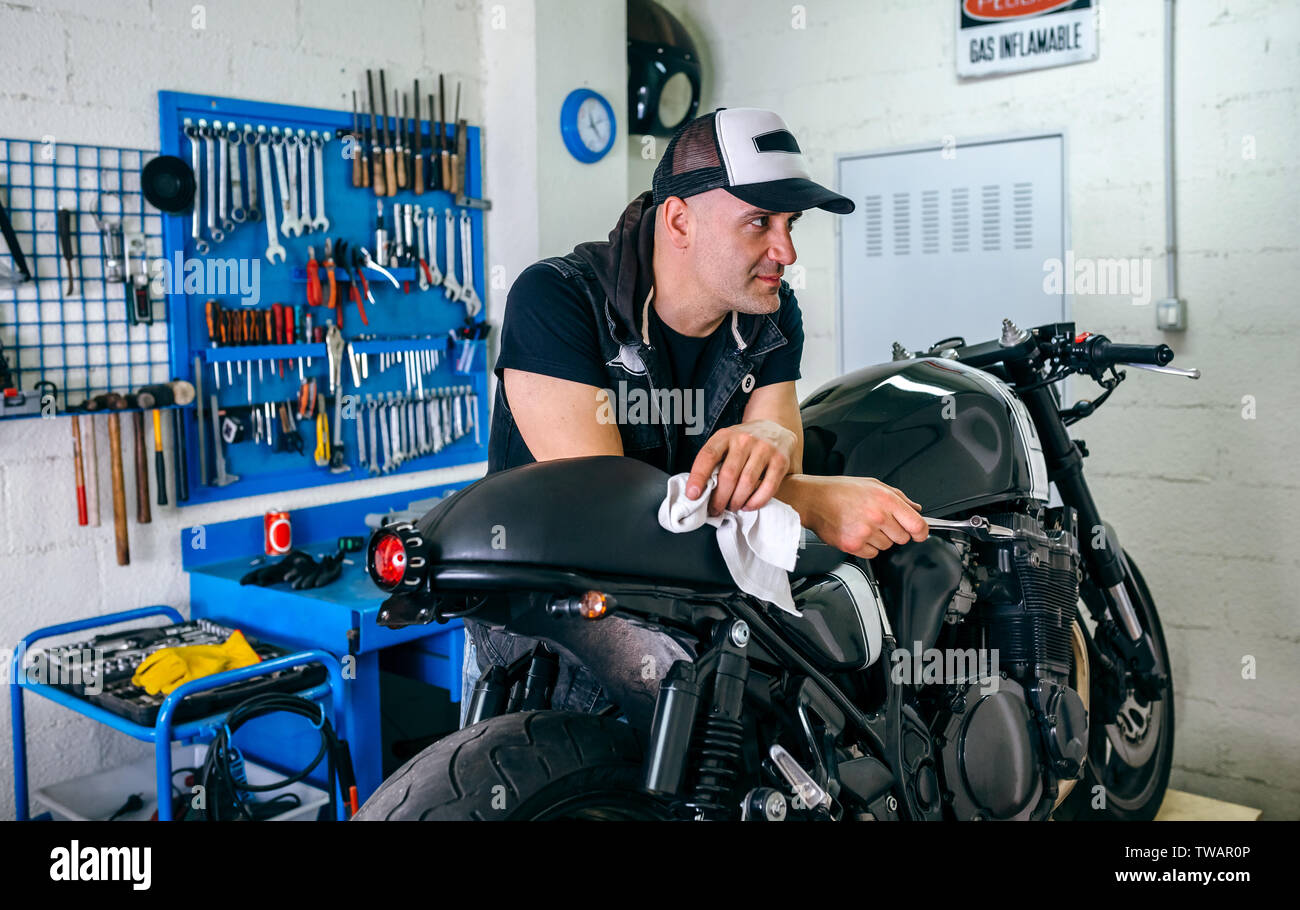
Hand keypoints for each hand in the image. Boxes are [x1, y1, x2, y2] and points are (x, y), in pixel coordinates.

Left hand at [686, 419, 797, 515]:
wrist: (774, 427)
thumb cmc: (743, 443)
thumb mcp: (725, 443)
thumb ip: (714, 462)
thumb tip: (699, 492)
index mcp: (725, 435)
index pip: (708, 456)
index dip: (698, 477)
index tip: (693, 496)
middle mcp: (744, 440)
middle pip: (728, 475)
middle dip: (719, 498)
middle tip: (715, 510)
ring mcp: (764, 449)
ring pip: (747, 483)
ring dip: (736, 501)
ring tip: (731, 508)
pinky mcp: (780, 460)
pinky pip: (768, 487)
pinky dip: (756, 501)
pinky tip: (748, 505)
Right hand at [793, 475, 927, 558]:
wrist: (812, 499)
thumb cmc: (840, 490)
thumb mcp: (872, 484)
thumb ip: (898, 497)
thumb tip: (916, 509)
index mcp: (885, 499)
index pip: (917, 524)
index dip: (921, 532)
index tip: (919, 534)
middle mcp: (877, 516)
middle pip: (902, 538)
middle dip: (895, 532)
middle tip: (880, 522)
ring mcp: (865, 532)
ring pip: (886, 546)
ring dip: (879, 539)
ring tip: (863, 524)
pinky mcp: (852, 545)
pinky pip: (872, 553)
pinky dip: (866, 546)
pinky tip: (856, 532)